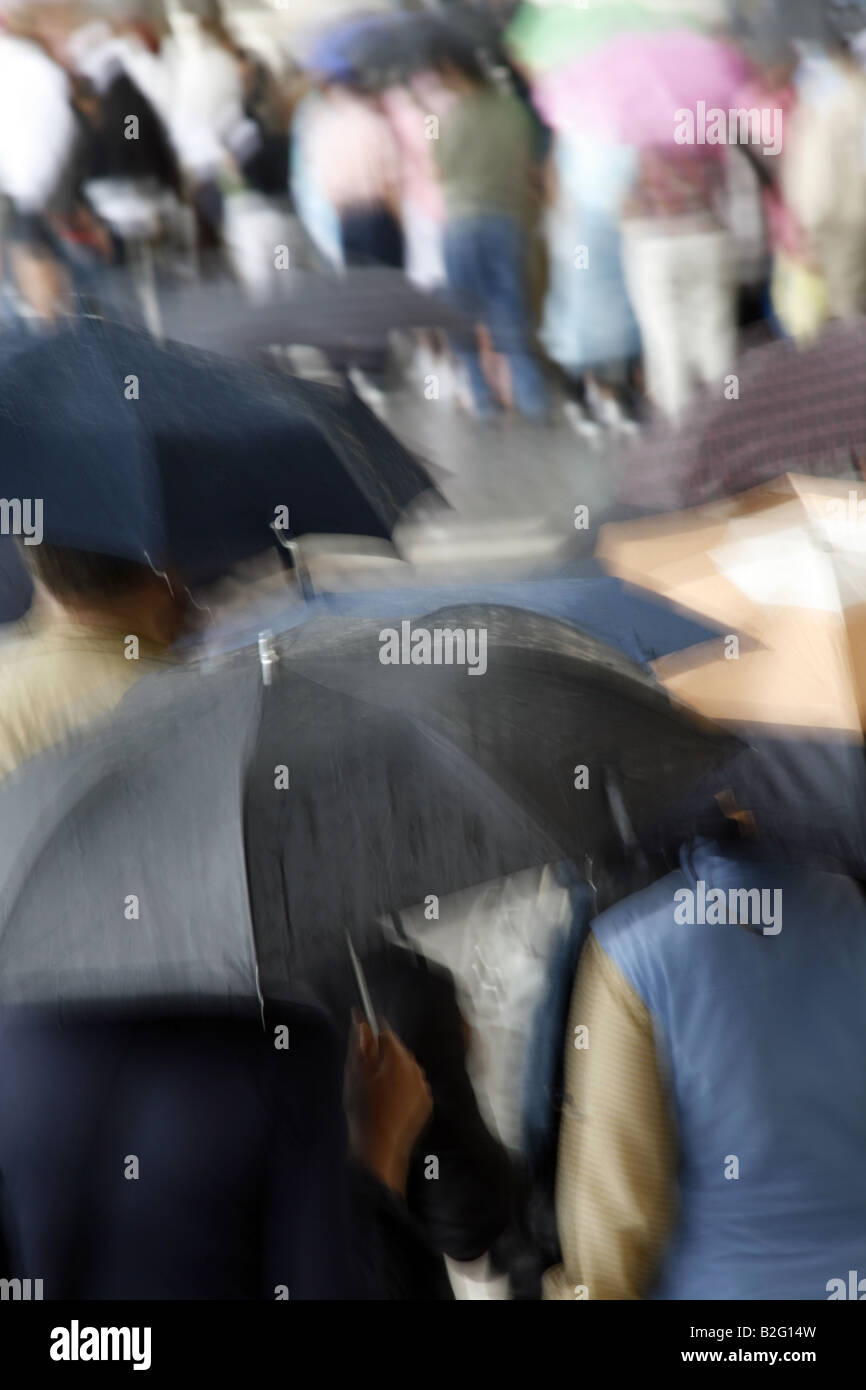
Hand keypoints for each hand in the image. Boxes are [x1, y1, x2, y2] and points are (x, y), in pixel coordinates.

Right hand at [344, 1016, 432, 1195]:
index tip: (364, 1040)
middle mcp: (415, 1068)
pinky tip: (388, 1102)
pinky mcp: (426, 1102)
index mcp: (397, 1058)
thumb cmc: (363, 1110)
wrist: (379, 1148)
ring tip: (376, 1091)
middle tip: (366, 1072)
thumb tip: (360, 1020)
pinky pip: (413, 1085)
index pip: (386, 1032)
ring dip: (393, 1071)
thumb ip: (359, 1044)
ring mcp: (423, 1086)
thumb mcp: (355, 1074)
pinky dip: (403, 1088)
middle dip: (383, 1055)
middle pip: (398, 1049)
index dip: (373, 1035)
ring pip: (406, 1067)